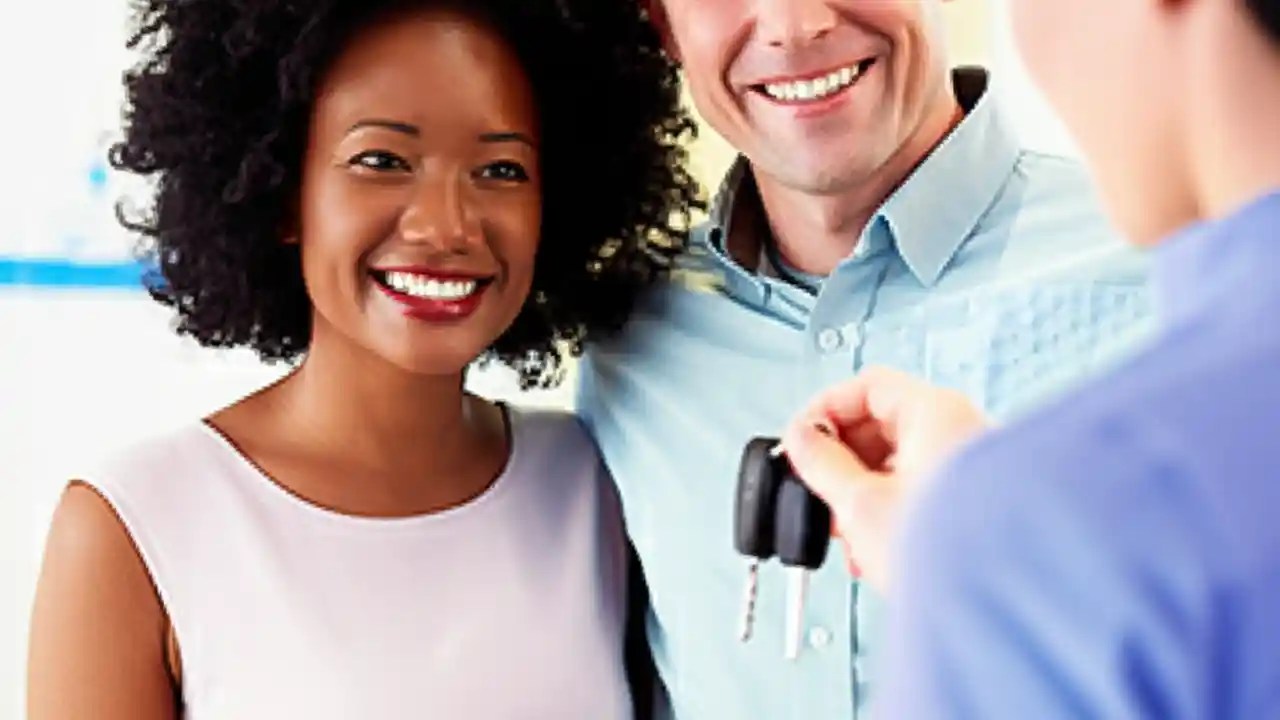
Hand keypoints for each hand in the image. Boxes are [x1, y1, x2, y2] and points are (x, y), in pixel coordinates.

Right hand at [781, 367, 988, 591]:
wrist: (995, 605)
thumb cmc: (945, 550)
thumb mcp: (860, 503)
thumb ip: (821, 463)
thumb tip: (802, 441)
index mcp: (936, 412)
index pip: (867, 386)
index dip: (825, 410)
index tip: (802, 439)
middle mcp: (958, 430)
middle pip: (882, 423)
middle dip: (841, 458)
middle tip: (817, 485)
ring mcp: (968, 467)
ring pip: (897, 460)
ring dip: (860, 490)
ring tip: (844, 528)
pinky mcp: (971, 503)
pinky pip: (917, 489)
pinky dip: (886, 508)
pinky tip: (870, 545)